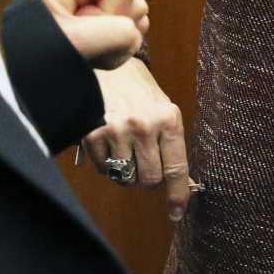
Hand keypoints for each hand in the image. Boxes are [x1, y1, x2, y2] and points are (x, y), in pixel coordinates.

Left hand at [33, 0, 148, 69]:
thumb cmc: (39, 53)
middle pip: (134, 0)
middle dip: (112, 30)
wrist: (31, 71)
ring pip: (138, 14)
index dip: (108, 15)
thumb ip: (113, 35)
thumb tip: (135, 33)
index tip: (77, 26)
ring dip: (115, 41)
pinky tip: (94, 47)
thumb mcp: (72, 44)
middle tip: (81, 40)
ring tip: (85, 45)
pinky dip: (117, 45)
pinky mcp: (107, 8)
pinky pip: (135, 26)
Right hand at [83, 58, 193, 219]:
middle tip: (143, 162)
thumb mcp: (161, 107)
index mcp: (168, 118)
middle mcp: (144, 126)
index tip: (177, 212)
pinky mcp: (93, 133)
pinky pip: (103, 168)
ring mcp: (117, 130)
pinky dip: (106, 163)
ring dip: (125, 171)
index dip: (178, 194)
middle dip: (146, 179)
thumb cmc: (137, 87)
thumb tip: (181, 183)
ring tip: (124, 148)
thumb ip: (170, 143)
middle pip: (149, 180)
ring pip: (125, 177)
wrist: (103, 60)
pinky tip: (108, 142)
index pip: (176, 168)